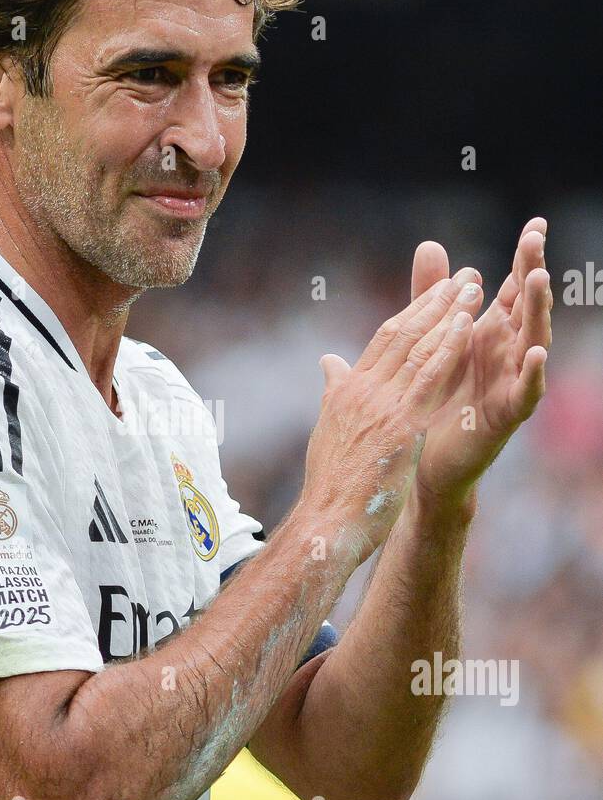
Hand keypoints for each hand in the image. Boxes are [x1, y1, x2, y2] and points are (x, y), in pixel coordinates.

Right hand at [303, 272, 483, 563]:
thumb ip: (334, 392)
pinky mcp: (401, 425)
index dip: (412, 312)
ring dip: (448, 314)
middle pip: (401, 333)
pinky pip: (430, 377)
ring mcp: (381, 405)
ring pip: (418, 347)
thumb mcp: (328, 431)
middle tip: (462, 277)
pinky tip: (468, 325)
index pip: (383, 340)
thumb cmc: (330, 487)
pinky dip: (449, 347)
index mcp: (346, 391)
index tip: (436, 292)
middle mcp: (361, 390)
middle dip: (434, 301)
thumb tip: (328, 361)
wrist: (326, 522)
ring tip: (472, 287)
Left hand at [409, 216, 551, 513]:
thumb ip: (432, 294)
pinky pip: (527, 392)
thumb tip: (431, 243)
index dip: (524, 258)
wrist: (423, 459)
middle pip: (526, 306)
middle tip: (535, 239)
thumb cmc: (435, 396)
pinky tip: (537, 352)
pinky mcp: (507, 414)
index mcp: (491, 332)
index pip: (512, 288)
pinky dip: (534, 372)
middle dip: (532, 271)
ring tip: (537, 281)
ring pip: (532, 341)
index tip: (535, 224)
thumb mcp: (432, 338)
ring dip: (537, 311)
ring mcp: (511, 381)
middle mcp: (507, 352)